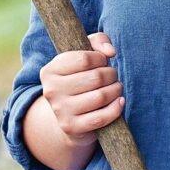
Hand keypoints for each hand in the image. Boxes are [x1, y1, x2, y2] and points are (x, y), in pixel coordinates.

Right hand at [40, 31, 122, 148]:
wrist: (69, 116)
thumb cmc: (79, 78)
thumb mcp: (83, 55)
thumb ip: (98, 41)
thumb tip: (110, 51)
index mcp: (49, 71)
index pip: (84, 58)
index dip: (100, 58)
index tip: (103, 61)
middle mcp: (51, 91)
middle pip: (95, 77)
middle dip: (111, 74)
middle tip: (112, 76)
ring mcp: (60, 111)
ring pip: (100, 97)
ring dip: (116, 90)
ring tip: (116, 87)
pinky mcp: (72, 127)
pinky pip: (101, 117)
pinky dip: (116, 108)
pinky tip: (119, 101)